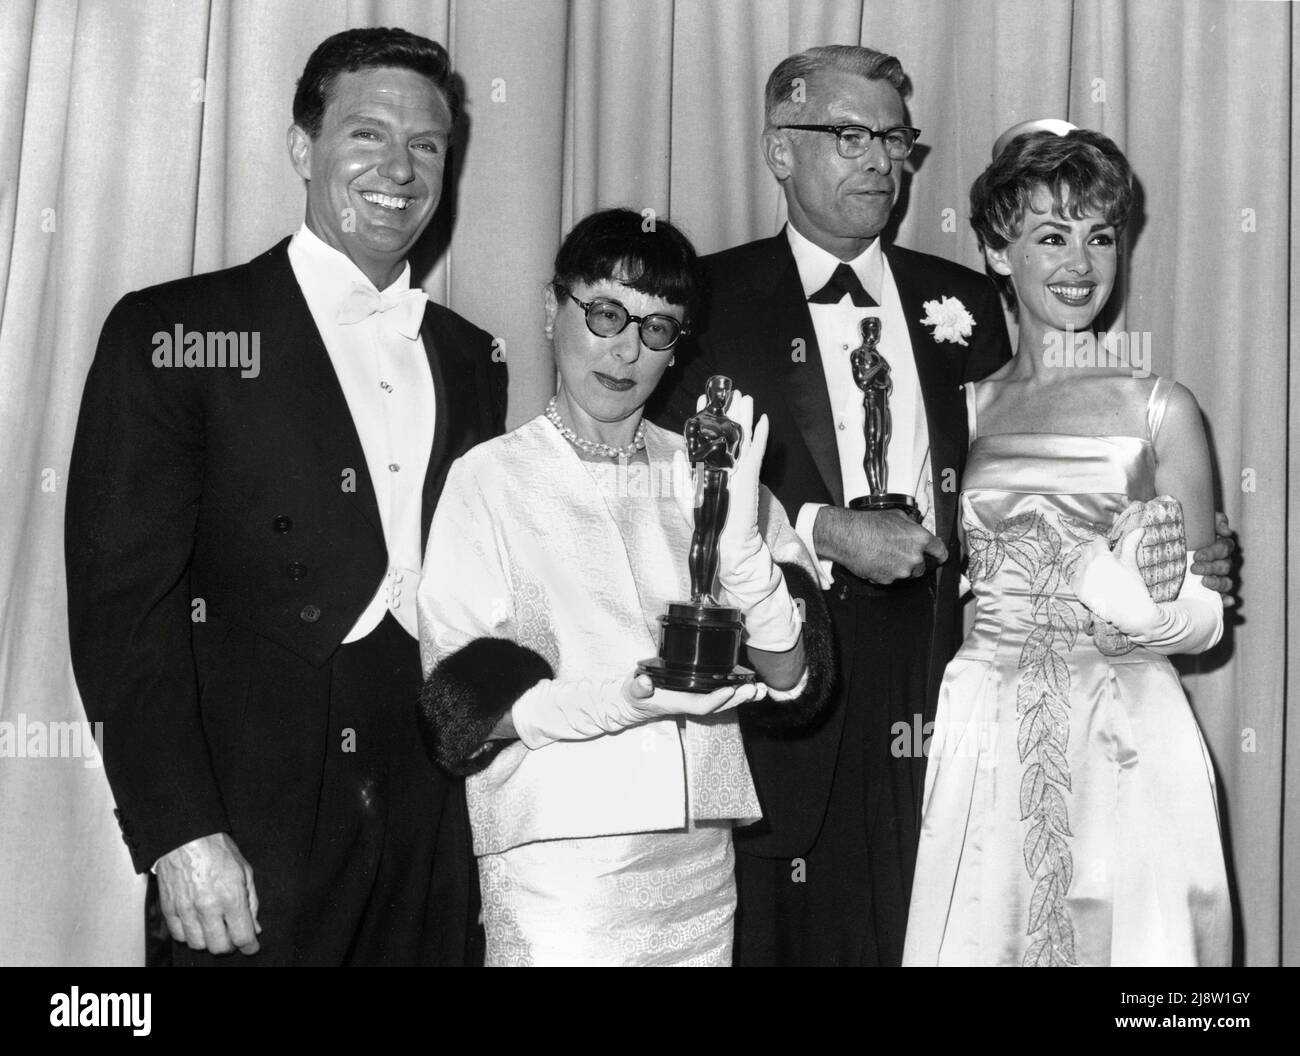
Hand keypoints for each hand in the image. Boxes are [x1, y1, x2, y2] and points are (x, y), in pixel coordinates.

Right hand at [156, 832, 260, 955]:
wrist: (185, 837)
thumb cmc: (216, 849)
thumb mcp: (244, 871)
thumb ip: (251, 902)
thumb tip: (254, 927)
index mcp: (231, 897)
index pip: (242, 936)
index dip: (249, 946)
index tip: (251, 946)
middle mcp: (208, 907)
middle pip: (219, 947)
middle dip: (230, 946)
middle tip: (233, 937)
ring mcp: (186, 910)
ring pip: (198, 945)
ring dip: (209, 942)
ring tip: (215, 930)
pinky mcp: (169, 909)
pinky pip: (179, 935)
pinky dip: (189, 935)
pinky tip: (197, 925)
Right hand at [619, 673, 767, 722]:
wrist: (632, 704)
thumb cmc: (633, 696)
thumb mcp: (631, 691)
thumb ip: (637, 688)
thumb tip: (644, 683)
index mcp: (676, 703)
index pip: (700, 705)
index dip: (716, 699)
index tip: (730, 689)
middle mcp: (689, 704)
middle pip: (718, 706)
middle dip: (738, 698)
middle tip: (755, 689)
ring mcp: (695, 700)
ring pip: (724, 702)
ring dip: (744, 696)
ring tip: (762, 689)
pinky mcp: (699, 693)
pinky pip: (722, 695)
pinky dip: (738, 691)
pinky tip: (753, 685)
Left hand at [670, 390, 766, 562]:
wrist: (724, 543)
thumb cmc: (706, 523)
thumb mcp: (686, 496)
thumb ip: (680, 473)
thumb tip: (679, 451)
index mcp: (710, 468)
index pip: (709, 437)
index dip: (707, 418)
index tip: (703, 400)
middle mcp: (725, 466)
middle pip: (728, 433)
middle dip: (728, 411)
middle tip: (728, 391)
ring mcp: (739, 471)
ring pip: (743, 438)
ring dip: (745, 417)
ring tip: (746, 397)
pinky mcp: (749, 478)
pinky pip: (756, 453)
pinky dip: (760, 437)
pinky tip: (763, 421)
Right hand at [813, 506, 947, 583]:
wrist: (848, 536)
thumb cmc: (868, 524)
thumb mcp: (896, 516)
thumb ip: (912, 526)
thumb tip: (915, 530)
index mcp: (920, 539)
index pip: (941, 552)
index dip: (939, 554)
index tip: (938, 556)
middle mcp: (914, 557)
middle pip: (923, 566)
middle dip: (914, 560)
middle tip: (899, 551)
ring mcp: (901, 571)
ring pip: (907, 573)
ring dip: (900, 566)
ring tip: (884, 553)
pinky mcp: (888, 580)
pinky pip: (891, 578)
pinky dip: (886, 571)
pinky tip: (877, 559)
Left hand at [1070, 530, 1159, 636]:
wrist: (1132, 612)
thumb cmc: (1134, 587)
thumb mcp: (1131, 563)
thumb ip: (1130, 544)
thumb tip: (1139, 529)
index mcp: (1101, 558)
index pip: (1098, 542)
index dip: (1105, 543)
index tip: (1110, 547)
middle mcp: (1089, 567)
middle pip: (1087, 551)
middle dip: (1096, 551)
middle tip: (1106, 558)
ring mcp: (1082, 579)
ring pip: (1080, 563)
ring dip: (1087, 562)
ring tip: (1099, 569)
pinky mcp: (1078, 591)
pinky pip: (1074, 577)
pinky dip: (1081, 576)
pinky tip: (1091, 578)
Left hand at [1190, 510, 1235, 602]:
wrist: (1166, 552)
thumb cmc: (1184, 534)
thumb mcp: (1195, 522)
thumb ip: (1214, 520)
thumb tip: (1225, 530)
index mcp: (1220, 545)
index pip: (1225, 547)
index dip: (1213, 552)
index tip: (1196, 556)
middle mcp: (1222, 561)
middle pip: (1225, 565)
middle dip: (1210, 567)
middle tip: (1194, 568)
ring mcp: (1219, 577)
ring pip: (1227, 581)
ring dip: (1217, 583)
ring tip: (1203, 582)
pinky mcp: (1214, 591)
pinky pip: (1225, 597)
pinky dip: (1227, 599)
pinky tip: (1226, 601)